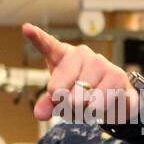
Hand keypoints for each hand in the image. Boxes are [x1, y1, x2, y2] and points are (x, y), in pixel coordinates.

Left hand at [22, 23, 136, 123]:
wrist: (116, 96)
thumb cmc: (84, 92)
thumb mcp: (62, 97)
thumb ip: (48, 104)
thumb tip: (39, 114)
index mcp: (63, 55)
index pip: (48, 45)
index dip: (37, 37)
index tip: (27, 29)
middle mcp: (82, 54)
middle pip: (58, 90)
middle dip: (63, 105)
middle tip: (73, 103)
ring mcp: (100, 62)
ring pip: (78, 100)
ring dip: (80, 111)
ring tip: (89, 104)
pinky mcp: (116, 75)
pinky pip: (96, 105)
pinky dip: (95, 113)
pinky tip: (102, 104)